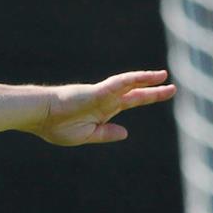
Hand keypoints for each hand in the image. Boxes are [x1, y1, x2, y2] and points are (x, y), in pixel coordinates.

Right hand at [34, 70, 175, 146]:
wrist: (40, 117)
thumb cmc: (57, 126)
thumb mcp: (86, 135)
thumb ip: (106, 133)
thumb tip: (126, 133)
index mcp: (104, 110)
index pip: (131, 102)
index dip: (148, 98)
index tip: (162, 95)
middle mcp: (106, 100)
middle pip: (135, 93)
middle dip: (154, 91)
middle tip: (172, 88)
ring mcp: (102, 95)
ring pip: (129, 85)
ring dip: (147, 80)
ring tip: (164, 77)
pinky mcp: (96, 92)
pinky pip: (117, 83)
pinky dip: (132, 79)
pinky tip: (146, 77)